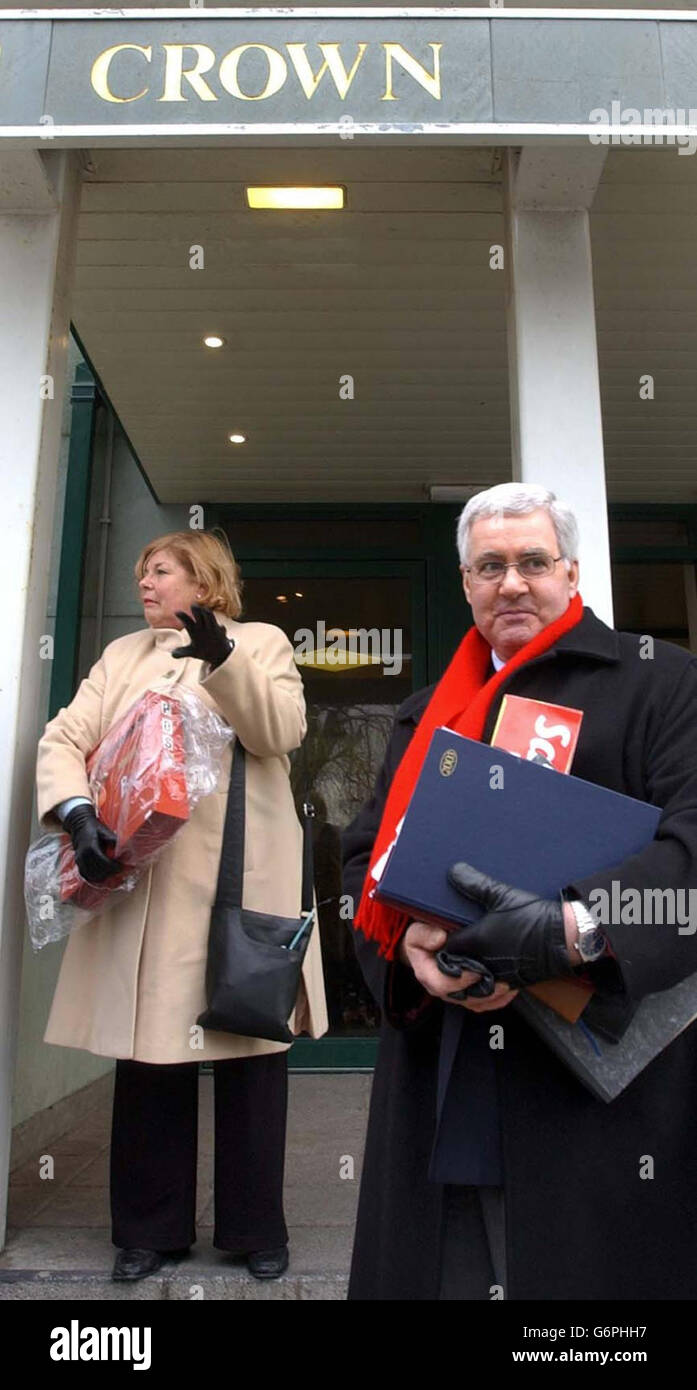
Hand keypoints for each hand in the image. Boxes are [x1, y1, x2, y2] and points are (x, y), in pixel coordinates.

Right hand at [63, 804, 123, 884]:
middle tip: (118, 869)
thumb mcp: (105, 832)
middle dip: (110, 872)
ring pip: (92, 876)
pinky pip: (85, 875)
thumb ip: (114, 841)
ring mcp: (79, 860)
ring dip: (103, 876)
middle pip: (99, 872)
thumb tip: (125, 849)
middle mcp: (83, 856)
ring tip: (111, 872)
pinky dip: (94, 877)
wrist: (80, 825)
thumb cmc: (95, 828)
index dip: (114, 867)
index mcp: (91, 848)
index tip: (121, 866)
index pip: (104, 863)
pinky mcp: (77, 862)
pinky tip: (102, 874)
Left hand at [172, 604, 233, 668]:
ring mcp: (211, 628)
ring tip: (206, 610)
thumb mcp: (191, 652)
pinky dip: (221, 628)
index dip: (182, 616)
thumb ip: (182, 652)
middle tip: (193, 606)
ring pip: (210, 618)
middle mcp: (202, 626)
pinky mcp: (220, 633)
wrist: (217, 654)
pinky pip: (221, 629)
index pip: (187, 620)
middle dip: (196, 610)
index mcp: (193, 629)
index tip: (176, 612)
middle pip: (198, 615)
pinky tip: (221, 628)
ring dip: (208, 614)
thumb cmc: (202, 650)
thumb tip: (172, 654)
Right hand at [398, 920, 516, 1010]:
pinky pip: (483, 1004)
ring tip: (509, 986)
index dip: (461, 981)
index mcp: (428, 975)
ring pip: (475, 1004)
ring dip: (494, 998)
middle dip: (484, 993)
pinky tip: (510, 991)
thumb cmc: (422, 939)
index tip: (477, 972)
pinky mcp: (467, 994)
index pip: (443, 985)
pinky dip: (498, 1000)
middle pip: (464, 998)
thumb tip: (440, 938)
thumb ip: (424, 934)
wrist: (426, 945)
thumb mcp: (416, 932)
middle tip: (502, 983)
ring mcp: (455, 993)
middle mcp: (442, 989)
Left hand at [444, 862, 575, 987]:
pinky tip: (479, 980)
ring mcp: (497, 979)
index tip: (437, 936)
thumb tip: (454, 871)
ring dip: (459, 982)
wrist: (566, 938)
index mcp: (476, 943)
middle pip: (450, 976)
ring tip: (457, 969)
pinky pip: (486, 998)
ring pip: (466, 991)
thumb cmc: (534, 917)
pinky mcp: (511, 986)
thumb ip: (474, 883)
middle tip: (442, 953)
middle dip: (442, 967)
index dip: (436, 945)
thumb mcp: (501, 895)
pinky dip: (478, 993)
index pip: (443, 951)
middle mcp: (483, 965)